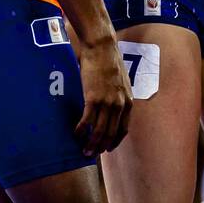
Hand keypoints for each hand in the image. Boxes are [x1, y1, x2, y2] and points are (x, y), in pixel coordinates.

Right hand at [71, 30, 132, 155]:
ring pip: (99, 131)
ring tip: (84, 150)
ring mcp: (107, 102)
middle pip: (110, 133)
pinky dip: (81, 130)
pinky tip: (75, 134)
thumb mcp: (121, 81)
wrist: (102, 48)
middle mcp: (119, 105)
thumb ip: (118, 95)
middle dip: (101, 147)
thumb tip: (111, 105)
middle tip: (92, 154)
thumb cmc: (109, 61)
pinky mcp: (93, 98)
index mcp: (128, 102)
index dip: (115, 141)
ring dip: (90, 143)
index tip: (108, 148)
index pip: (123, 129)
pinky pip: (87, 120)